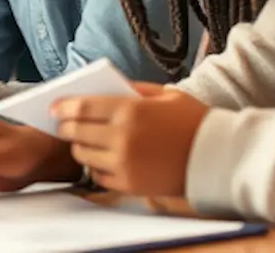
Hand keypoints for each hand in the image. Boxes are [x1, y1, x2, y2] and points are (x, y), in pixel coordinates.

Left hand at [52, 85, 209, 196]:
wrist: (220, 158)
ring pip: (83, 155)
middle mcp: (121, 137)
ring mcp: (124, 164)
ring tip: (82, 141)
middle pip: (76, 132)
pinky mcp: (130, 185)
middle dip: (65, 127)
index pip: (80, 107)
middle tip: (62, 124)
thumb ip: (133, 89)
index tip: (54, 107)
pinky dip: (95, 167)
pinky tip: (101, 159)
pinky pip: (98, 176)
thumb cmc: (194, 121)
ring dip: (78, 147)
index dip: (62, 106)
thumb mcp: (165, 94)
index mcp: (129, 110)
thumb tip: (104, 88)